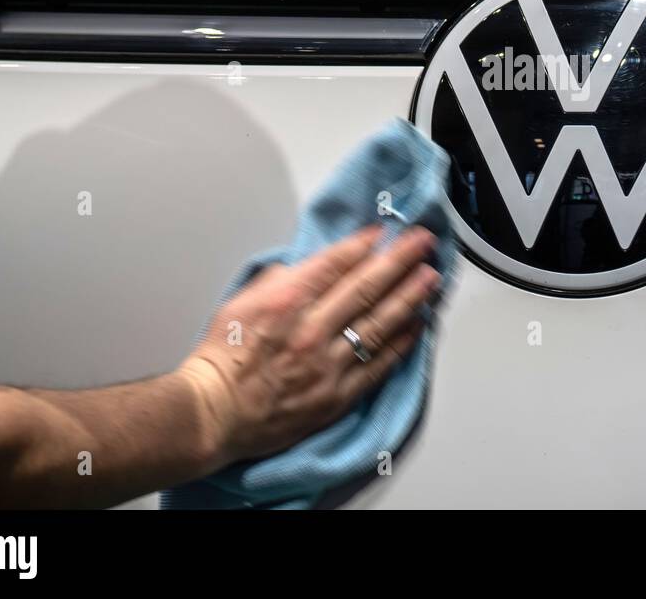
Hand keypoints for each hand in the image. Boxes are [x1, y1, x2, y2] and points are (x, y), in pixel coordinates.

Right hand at [177, 225, 440, 468]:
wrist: (214, 414)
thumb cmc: (222, 360)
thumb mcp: (240, 302)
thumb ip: (278, 279)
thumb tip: (308, 267)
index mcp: (286, 302)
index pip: (336, 263)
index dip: (364, 244)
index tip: (383, 232)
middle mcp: (311, 330)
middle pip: (367, 286)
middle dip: (400, 260)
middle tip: (422, 243)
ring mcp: (328, 364)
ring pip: (381, 322)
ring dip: (411, 296)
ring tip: (431, 277)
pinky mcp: (338, 394)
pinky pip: (379, 363)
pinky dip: (401, 342)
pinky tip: (418, 325)